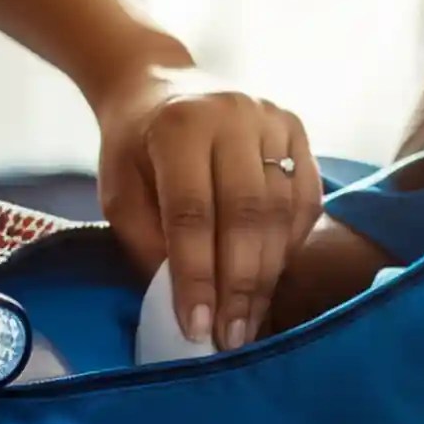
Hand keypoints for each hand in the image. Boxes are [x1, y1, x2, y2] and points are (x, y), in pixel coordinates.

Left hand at [93, 66, 322, 350]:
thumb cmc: (132, 146)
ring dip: (268, 275)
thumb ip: (147, 241)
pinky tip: (272, 279)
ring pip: (282, 211)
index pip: (193, 214)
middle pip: (247, 215)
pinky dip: (291, 244)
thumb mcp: (118, 191)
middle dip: (239, 286)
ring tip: (251, 322)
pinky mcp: (296, 128)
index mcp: (180, 126)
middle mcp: (234, 115)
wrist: (158, 84)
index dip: (197, 276)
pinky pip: (305, 198)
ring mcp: (272, 118)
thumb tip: (189, 300)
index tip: (197, 328)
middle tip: (232, 339)